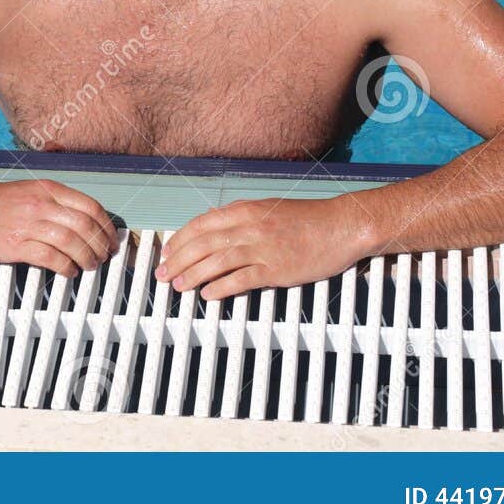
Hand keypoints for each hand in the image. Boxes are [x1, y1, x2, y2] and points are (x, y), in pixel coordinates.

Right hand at [0, 178, 118, 277]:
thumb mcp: (28, 191)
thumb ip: (53, 202)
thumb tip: (81, 223)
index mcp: (48, 189)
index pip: (91, 206)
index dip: (107, 226)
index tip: (111, 239)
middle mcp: (41, 204)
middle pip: (86, 226)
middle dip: (101, 245)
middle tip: (104, 257)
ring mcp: (28, 224)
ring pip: (72, 242)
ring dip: (87, 258)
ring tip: (90, 266)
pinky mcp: (15, 244)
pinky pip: (51, 258)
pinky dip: (66, 267)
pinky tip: (68, 272)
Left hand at [156, 196, 374, 300]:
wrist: (340, 226)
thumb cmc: (306, 218)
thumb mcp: (267, 208)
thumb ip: (240, 217)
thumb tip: (212, 225)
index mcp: (244, 210)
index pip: (200, 225)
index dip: (180, 240)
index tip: (168, 253)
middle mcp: (249, 227)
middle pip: (202, 244)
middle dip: (178, 260)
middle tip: (163, 274)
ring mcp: (262, 248)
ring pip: (216, 262)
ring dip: (192, 275)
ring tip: (179, 286)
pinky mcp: (276, 269)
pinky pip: (241, 279)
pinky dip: (221, 287)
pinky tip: (207, 294)